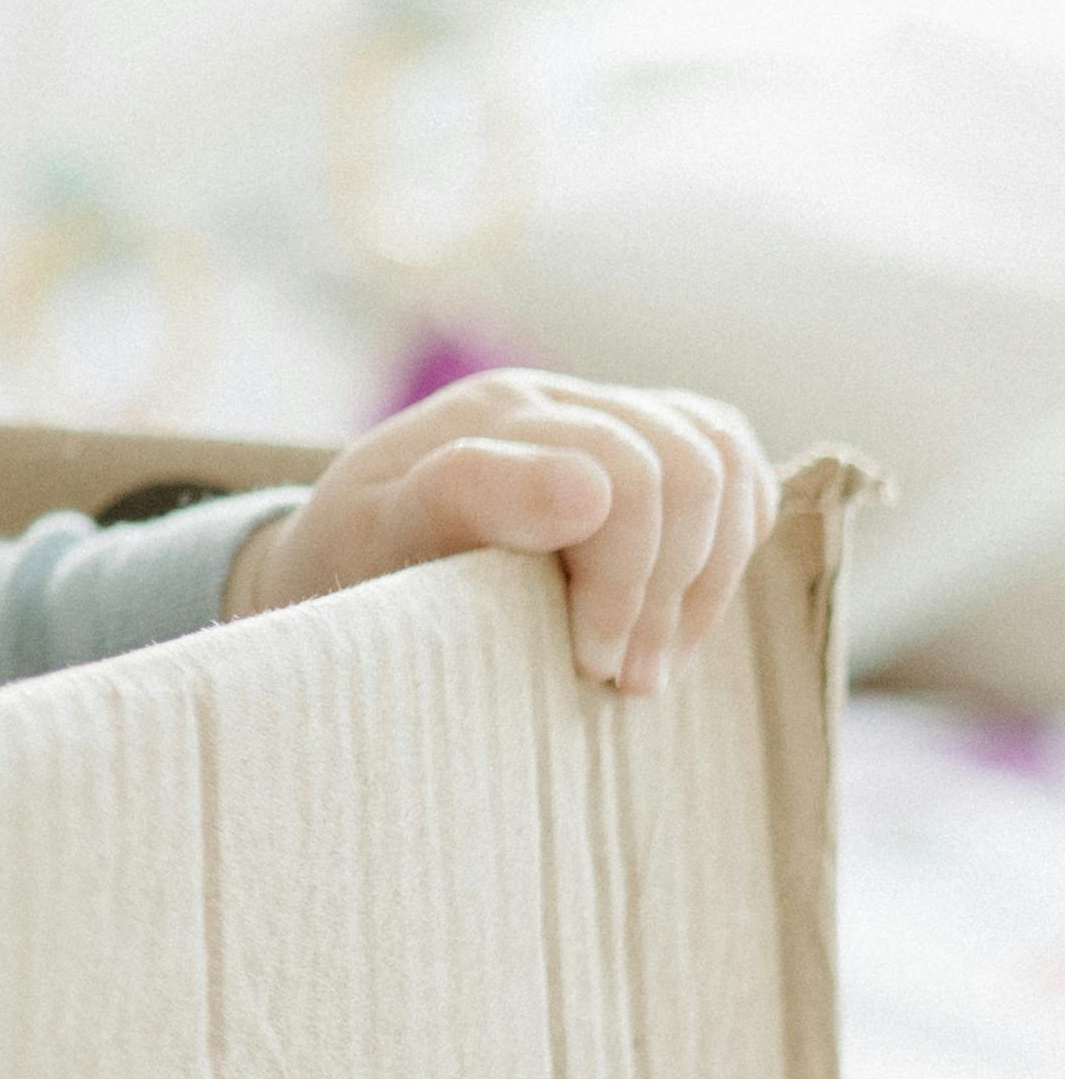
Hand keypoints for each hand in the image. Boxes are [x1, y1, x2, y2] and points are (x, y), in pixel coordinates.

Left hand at [225, 368, 775, 693]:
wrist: (346, 553)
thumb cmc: (358, 567)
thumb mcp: (374, 546)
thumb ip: (463, 503)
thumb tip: (586, 491)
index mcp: (475, 424)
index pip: (609, 477)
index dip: (623, 584)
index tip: (592, 666)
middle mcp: (538, 400)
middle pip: (677, 469)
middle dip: (665, 587)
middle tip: (622, 678)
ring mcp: (591, 408)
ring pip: (715, 460)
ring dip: (704, 573)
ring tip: (651, 658)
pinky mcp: (636, 434)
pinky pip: (729, 457)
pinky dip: (730, 534)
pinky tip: (681, 601)